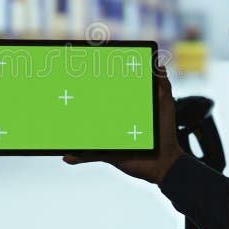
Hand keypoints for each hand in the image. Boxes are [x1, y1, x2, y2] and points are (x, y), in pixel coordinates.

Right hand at [63, 66, 184, 184]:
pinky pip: (89, 156)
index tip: (86, 76)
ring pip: (87, 133)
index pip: (108, 96)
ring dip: (74, 130)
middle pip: (93, 112)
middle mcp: (114, 122)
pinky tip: (67, 156)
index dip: (98, 87)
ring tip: (63, 122)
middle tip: (67, 96)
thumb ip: (163, 86)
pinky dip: (78, 157)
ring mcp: (109, 138)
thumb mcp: (165, 106)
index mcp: (125, 109)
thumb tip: (159, 66)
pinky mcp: (108, 154)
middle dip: (79, 106)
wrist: (165, 162)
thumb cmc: (166, 133)